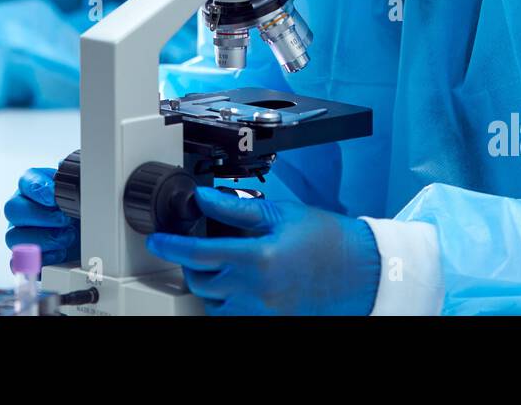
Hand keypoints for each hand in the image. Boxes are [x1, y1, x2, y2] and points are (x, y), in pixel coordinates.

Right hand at [5, 168, 79, 265]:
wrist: (88, 237)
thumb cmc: (79, 212)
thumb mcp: (79, 192)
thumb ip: (71, 177)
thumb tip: (65, 164)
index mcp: (33, 188)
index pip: (24, 182)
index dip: (37, 188)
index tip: (53, 197)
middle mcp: (21, 211)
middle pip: (12, 209)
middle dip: (40, 216)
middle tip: (64, 220)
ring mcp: (19, 235)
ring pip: (13, 237)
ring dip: (43, 238)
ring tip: (66, 237)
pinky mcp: (23, 260)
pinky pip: (17, 263)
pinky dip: (38, 260)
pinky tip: (58, 254)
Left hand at [145, 188, 380, 315]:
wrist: (363, 271)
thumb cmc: (329, 240)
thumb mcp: (281, 214)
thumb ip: (237, 207)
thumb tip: (204, 198)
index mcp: (258, 258)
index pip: (198, 252)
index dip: (171, 244)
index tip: (158, 239)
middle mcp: (257, 290)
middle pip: (201, 279)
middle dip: (192, 261)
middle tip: (196, 245)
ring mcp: (262, 313)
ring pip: (212, 302)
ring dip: (209, 284)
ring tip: (224, 265)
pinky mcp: (269, 323)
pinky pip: (231, 317)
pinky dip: (226, 303)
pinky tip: (238, 286)